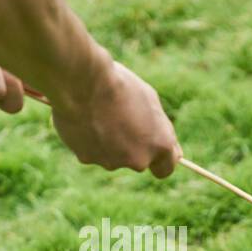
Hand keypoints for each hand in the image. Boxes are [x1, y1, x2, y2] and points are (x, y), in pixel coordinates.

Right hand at [50, 57, 181, 177]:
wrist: (82, 82)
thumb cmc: (119, 86)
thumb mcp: (150, 102)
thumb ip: (160, 129)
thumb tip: (169, 148)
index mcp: (160, 145)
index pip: (165, 168)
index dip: (158, 160)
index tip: (150, 150)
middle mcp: (139, 160)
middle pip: (137, 161)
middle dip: (130, 147)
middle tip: (118, 121)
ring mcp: (113, 162)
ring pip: (112, 156)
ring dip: (108, 142)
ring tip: (98, 115)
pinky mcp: (88, 159)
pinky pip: (90, 151)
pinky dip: (88, 140)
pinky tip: (83, 119)